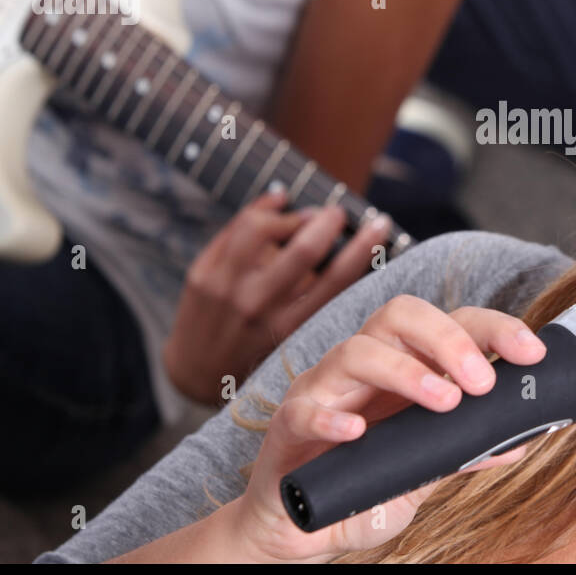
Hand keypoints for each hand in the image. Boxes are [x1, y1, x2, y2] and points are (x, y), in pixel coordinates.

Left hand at [163, 189, 392, 404]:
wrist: (197, 374)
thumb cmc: (257, 356)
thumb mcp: (294, 343)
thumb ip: (319, 303)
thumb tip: (347, 253)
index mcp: (289, 330)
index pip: (336, 279)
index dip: (364, 246)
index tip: (379, 223)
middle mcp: (257, 308)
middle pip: (302, 250)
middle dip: (328, 221)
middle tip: (337, 212)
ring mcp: (224, 289)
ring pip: (260, 229)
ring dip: (290, 214)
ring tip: (304, 215)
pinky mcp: (202, 274)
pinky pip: (234, 228)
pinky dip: (261, 207)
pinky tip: (277, 200)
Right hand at [228, 295, 547, 562]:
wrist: (303, 527)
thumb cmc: (365, 485)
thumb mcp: (422, 470)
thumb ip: (461, 451)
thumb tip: (520, 440)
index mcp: (404, 366)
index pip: (449, 323)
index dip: (492, 329)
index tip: (531, 353)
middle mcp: (365, 366)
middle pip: (399, 316)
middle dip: (448, 339)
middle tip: (482, 381)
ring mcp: (324, 389)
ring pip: (356, 351)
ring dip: (404, 372)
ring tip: (443, 402)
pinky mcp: (289, 425)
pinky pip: (304, 409)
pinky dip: (331, 416)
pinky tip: (357, 432)